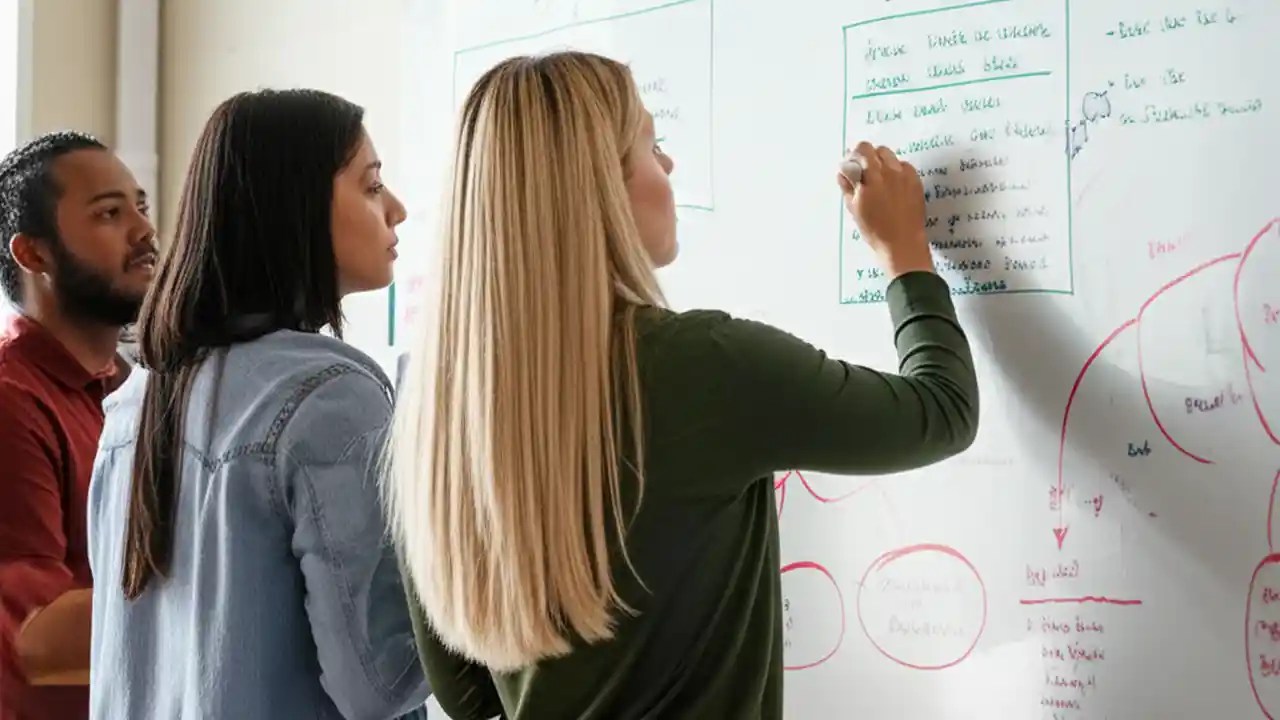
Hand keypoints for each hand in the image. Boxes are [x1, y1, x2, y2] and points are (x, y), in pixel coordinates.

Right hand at [838, 142, 933, 278]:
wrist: (902, 243)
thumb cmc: (875, 230)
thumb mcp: (854, 209)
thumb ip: (848, 186)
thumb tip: (843, 171)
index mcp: (871, 178)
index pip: (862, 150)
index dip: (855, 155)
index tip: (852, 166)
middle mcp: (889, 172)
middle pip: (877, 150)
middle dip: (868, 157)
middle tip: (865, 173)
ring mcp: (904, 175)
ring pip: (891, 156)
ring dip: (882, 163)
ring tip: (880, 180)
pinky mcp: (916, 181)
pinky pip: (904, 166)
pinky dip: (896, 171)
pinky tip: (893, 186)